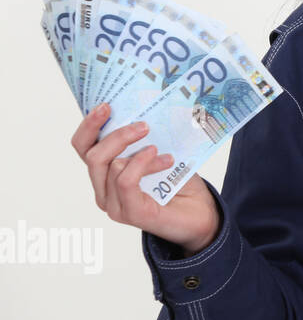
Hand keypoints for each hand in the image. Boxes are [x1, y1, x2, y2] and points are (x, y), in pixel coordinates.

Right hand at [72, 102, 220, 256]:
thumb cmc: (180, 184)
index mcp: (106, 172)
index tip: (106, 105)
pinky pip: (125, 181)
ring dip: (138, 151)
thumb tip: (145, 110)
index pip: (83, 146)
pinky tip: (164, 160)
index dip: (89, 125)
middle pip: (92, 154)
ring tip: (163, 150)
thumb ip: (146, 138)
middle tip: (143, 125)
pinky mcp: (130, 213)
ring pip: (111, 165)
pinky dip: (142, 165)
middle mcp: (104, 189)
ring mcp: (114, 204)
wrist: (202, 214)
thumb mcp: (162, 152)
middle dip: (116, 134)